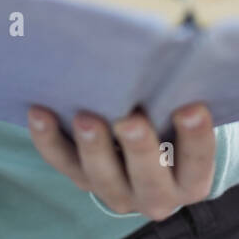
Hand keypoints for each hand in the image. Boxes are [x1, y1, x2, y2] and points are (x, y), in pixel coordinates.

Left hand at [27, 101, 215, 220]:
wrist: (151, 154)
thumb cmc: (175, 119)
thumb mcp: (188, 113)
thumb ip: (186, 92)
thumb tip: (190, 43)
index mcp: (192, 180)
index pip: (198, 161)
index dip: (197, 137)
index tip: (191, 108)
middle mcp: (157, 195)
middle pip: (149, 179)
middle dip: (139, 149)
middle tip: (131, 121)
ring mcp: (118, 193)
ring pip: (103, 177)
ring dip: (93, 148)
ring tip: (85, 118)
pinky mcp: (84, 180)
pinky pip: (64, 163)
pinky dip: (49, 140)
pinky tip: (39, 112)